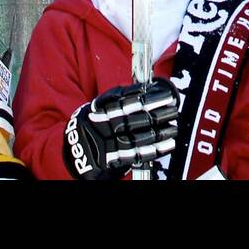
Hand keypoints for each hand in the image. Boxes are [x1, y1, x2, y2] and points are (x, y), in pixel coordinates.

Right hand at [62, 79, 178, 179]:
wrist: (74, 147)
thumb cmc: (93, 122)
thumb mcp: (100, 105)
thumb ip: (119, 97)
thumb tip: (147, 89)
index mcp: (100, 108)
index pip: (128, 101)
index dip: (149, 98)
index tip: (167, 95)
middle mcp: (103, 126)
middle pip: (134, 118)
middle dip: (157, 114)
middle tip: (174, 110)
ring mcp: (107, 143)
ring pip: (137, 137)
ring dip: (159, 133)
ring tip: (174, 128)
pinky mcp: (111, 159)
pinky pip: (135, 155)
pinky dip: (154, 150)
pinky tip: (168, 145)